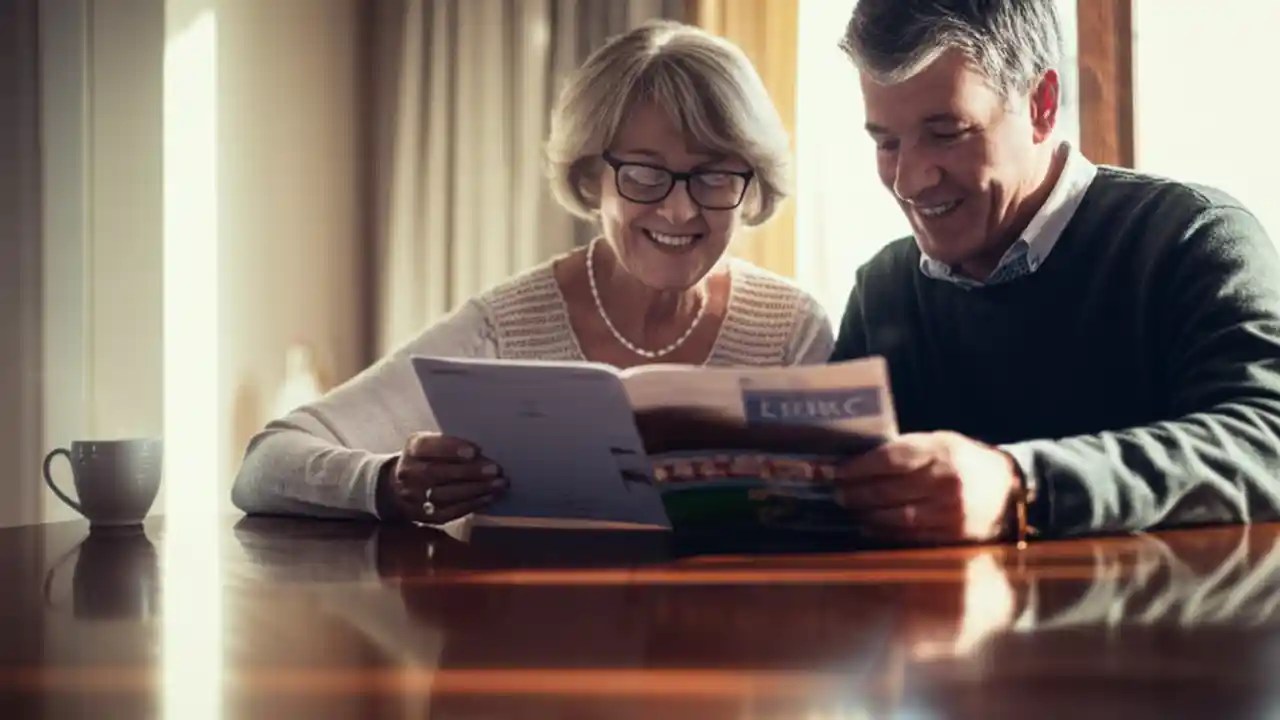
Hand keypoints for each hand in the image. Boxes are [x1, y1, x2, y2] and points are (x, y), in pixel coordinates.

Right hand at [378, 432, 507, 523]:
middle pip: (438, 473)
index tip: (475, 451)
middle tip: (495, 470)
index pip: (428, 447)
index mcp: (413, 449)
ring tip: (498, 485)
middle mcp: (409, 472)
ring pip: (445, 495)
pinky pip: (450, 511)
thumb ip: (450, 444)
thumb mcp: (431, 443)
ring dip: (476, 490)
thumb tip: (483, 453)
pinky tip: (489, 497)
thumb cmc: (426, 459)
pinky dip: (472, 504)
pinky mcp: (424, 516)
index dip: (451, 449)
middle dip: (470, 472)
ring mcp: (414, 496)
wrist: (398, 487)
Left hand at [832, 431, 1020, 544]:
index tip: (838, 471)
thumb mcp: (939, 443)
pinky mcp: (952, 535)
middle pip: (888, 490)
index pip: (889, 460)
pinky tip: (871, 527)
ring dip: (867, 515)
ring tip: (852, 510)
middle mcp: (946, 481)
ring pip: (896, 517)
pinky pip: (910, 536)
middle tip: (838, 493)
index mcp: (940, 451)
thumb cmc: (963, 460)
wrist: (1007, 487)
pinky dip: (885, 532)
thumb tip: (859, 462)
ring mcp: (950, 511)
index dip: (859, 468)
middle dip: (856, 493)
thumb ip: (906, 451)